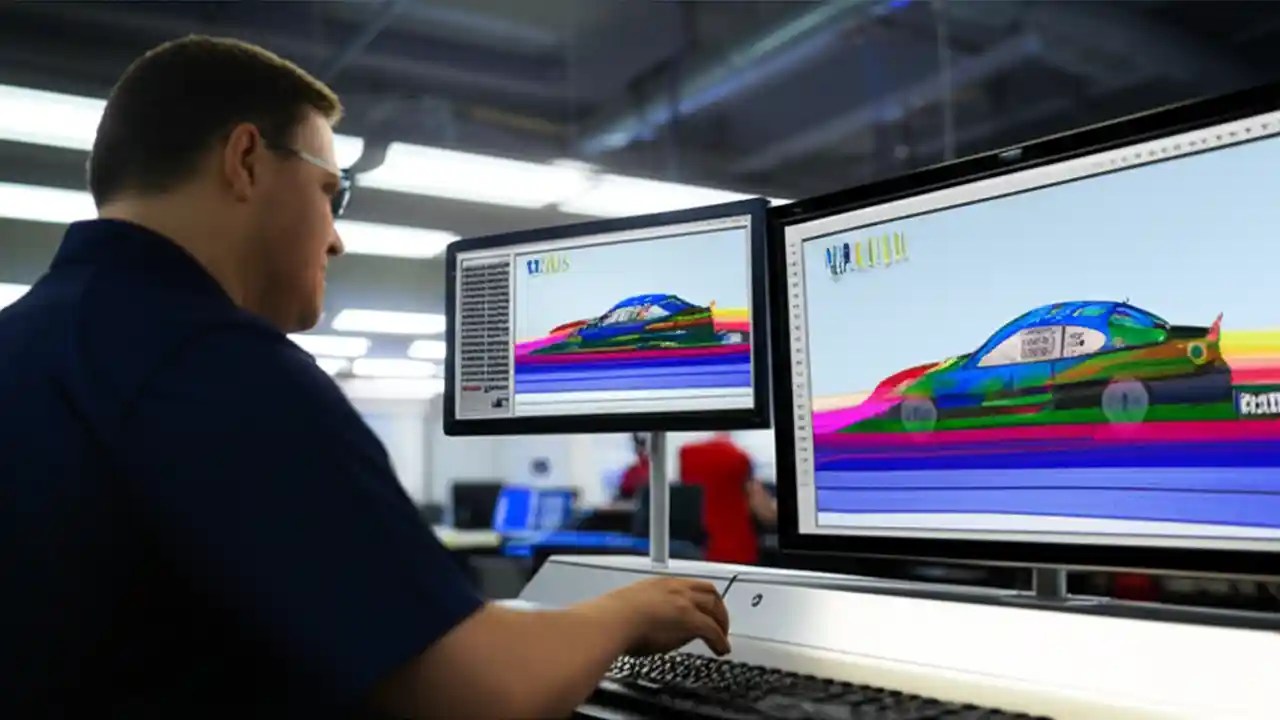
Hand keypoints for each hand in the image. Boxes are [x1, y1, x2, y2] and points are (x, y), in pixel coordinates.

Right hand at [592, 577, 730, 656]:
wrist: (614, 621)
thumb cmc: (614, 618)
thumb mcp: (635, 606)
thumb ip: (650, 610)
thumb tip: (653, 621)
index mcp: (662, 584)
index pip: (690, 586)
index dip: (701, 599)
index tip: (703, 611)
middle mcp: (677, 588)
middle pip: (709, 592)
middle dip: (718, 608)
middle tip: (720, 624)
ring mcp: (685, 602)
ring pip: (715, 607)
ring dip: (722, 623)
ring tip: (722, 639)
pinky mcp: (691, 619)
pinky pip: (713, 630)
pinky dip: (720, 640)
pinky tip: (721, 650)